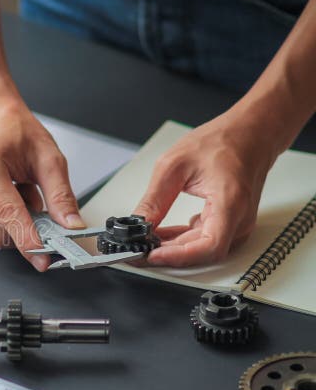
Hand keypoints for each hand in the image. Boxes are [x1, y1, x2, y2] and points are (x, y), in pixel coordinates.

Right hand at [0, 97, 85, 270]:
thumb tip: (70, 224)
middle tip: (38, 202)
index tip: (41, 257)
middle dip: (25, 226)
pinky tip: (6, 195)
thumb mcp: (47, 155)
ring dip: (14, 221)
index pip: (8, 213)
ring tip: (19, 190)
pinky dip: (2, 218)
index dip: (27, 238)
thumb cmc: (12, 130)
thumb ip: (60, 193)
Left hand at [133, 109, 279, 266]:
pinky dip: (182, 240)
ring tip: (146, 242)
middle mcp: (239, 218)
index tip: (152, 255)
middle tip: (138, 251)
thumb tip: (138, 224)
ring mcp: (238, 222)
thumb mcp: (173, 166)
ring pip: (202, 249)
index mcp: (230, 202)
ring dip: (174, 248)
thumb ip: (154, 200)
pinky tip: (162, 235)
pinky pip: (206, 239)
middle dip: (168, 254)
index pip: (208, 247)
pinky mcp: (231, 222)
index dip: (178, 256)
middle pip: (202, 251)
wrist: (251, 132)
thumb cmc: (223, 141)